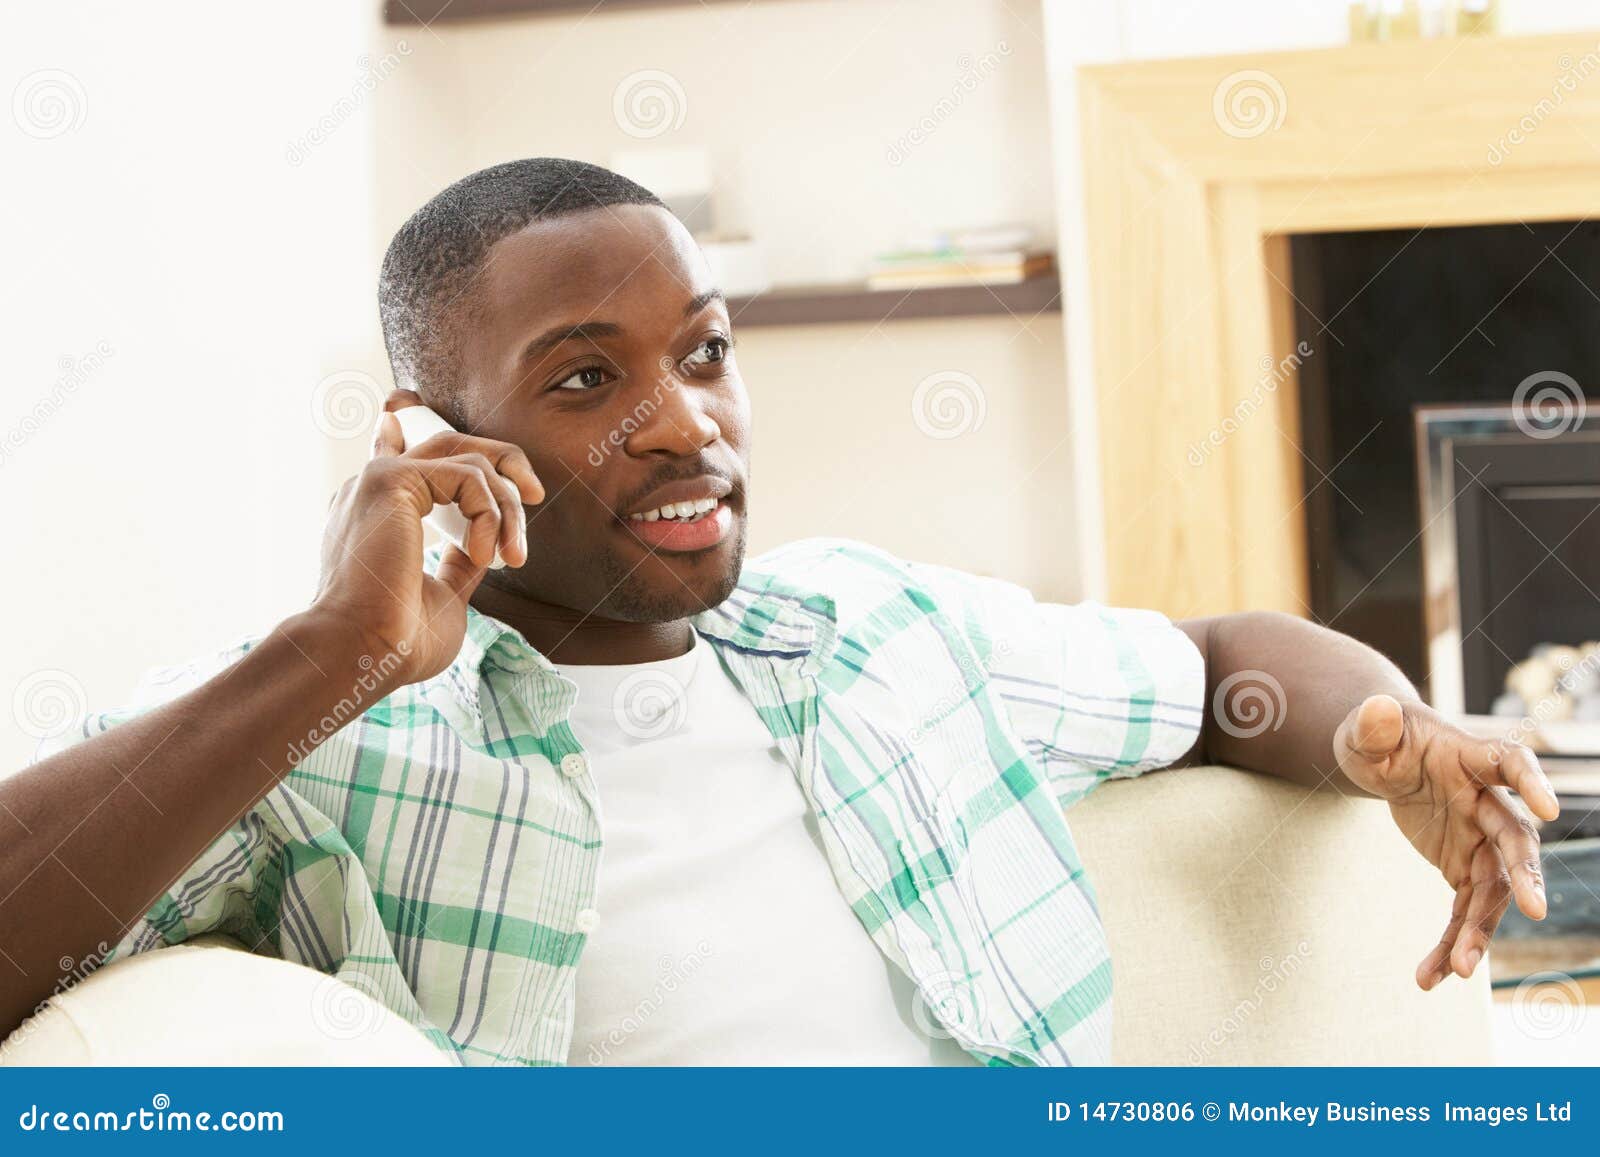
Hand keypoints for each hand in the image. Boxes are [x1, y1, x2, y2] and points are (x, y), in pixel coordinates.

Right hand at [309, 390, 542, 683]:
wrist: (363, 652)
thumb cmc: (397, 642)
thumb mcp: (444, 595)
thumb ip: (460, 563)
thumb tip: (481, 547)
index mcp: (376, 517)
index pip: (389, 459)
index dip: (396, 437)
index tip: (394, 417)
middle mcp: (372, 491)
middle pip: (448, 446)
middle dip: (501, 462)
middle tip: (534, 494)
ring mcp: (379, 480)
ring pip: (470, 462)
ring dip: (507, 510)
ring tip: (512, 556)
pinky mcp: (391, 479)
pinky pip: (468, 477)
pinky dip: (489, 516)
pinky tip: (484, 554)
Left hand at [1334, 694, 1559, 989]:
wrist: (1384, 757)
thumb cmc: (1378, 737)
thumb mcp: (1367, 731)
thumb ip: (1373, 726)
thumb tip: (1376, 708)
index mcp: (1469, 759)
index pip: (1509, 764)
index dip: (1531, 784)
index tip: (1551, 808)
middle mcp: (1485, 802)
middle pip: (1513, 840)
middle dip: (1525, 874)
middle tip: (1535, 910)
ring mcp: (1479, 839)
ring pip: (1492, 890)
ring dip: (1479, 930)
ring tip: (1461, 970)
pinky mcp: (1464, 867)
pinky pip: (1463, 912)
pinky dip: (1450, 943)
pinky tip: (1432, 977)